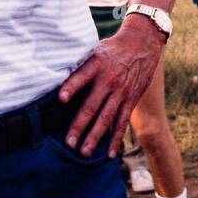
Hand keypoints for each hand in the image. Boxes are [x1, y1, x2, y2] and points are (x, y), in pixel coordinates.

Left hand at [58, 18, 163, 157]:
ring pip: (107, 118)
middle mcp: (109, 80)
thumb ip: (79, 65)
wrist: (142, 43)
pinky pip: (122, 122)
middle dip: (80, 125)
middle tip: (69, 143)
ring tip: (84, 152)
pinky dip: (116, 139)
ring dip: (95, 137)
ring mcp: (121, 92)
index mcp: (96, 64)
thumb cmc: (112, 48)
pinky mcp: (130, 100)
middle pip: (92, 105)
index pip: (81, 76)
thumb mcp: (94, 49)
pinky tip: (109, 153)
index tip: (61, 98)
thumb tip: (55, 77)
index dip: (71, 86)